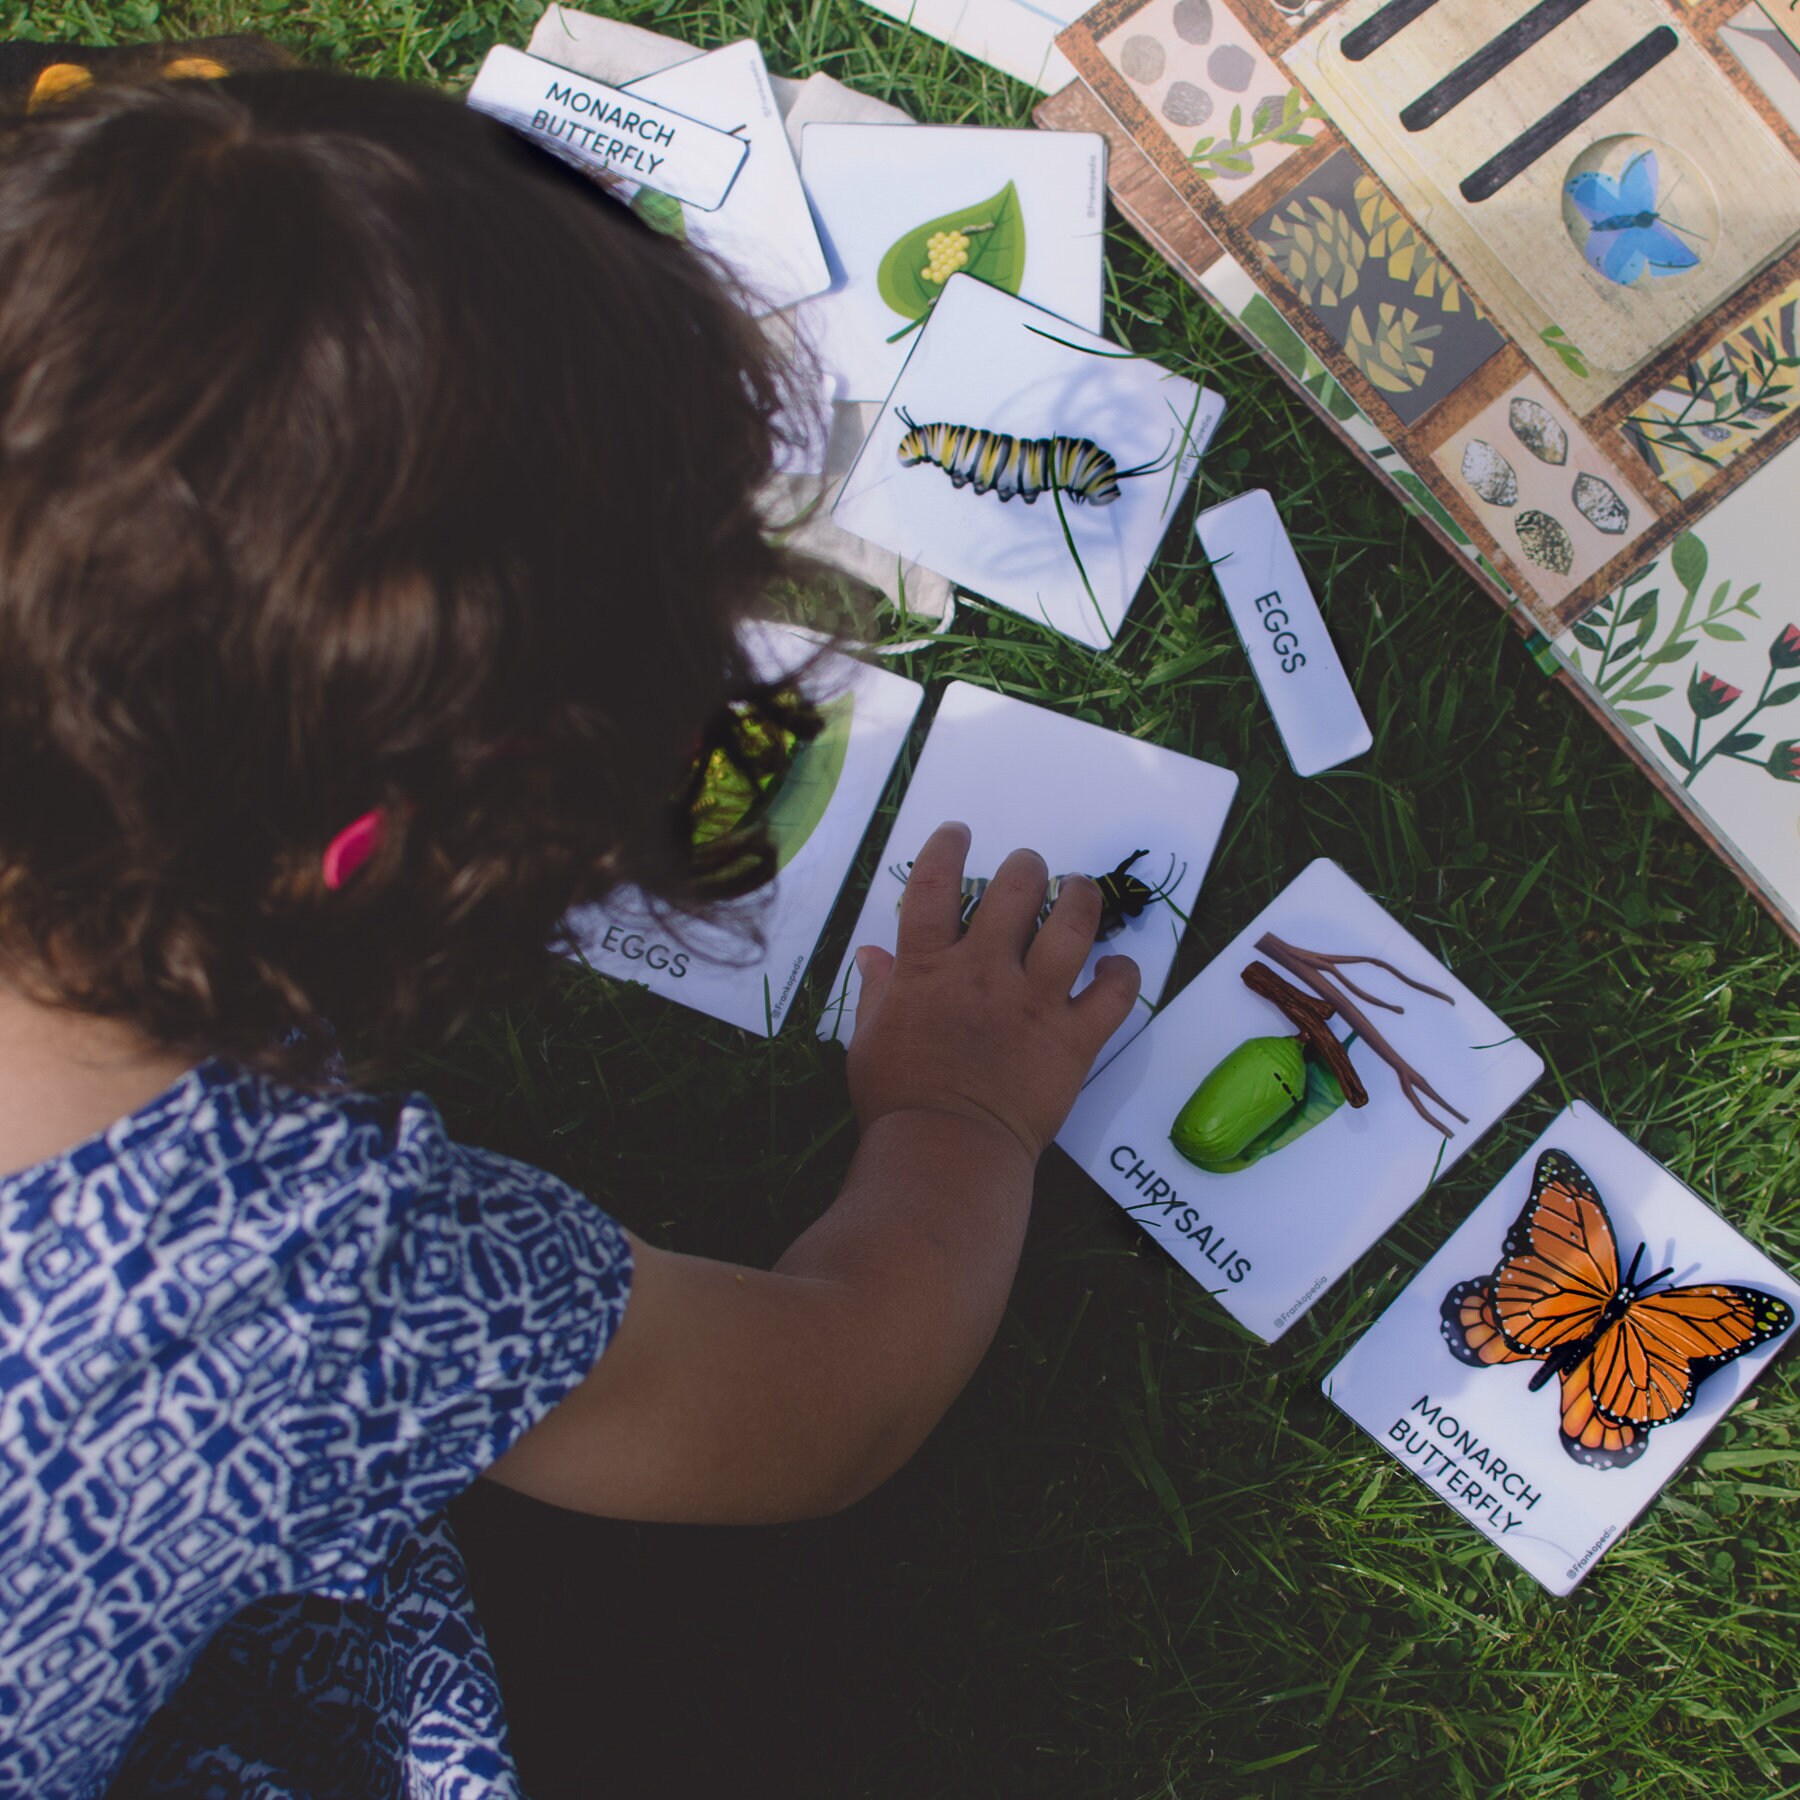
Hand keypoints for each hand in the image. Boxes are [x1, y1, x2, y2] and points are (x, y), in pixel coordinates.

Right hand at [847, 821, 1140, 1161]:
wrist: (945, 1154)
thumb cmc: (897, 1101)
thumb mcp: (867, 1040)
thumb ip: (877, 991)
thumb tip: (871, 953)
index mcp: (927, 968)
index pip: (934, 886)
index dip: (946, 848)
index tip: (959, 833)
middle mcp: (984, 971)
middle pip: (1015, 890)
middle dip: (1026, 867)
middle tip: (1030, 870)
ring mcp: (1034, 1002)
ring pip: (1072, 925)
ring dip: (1080, 897)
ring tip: (1079, 890)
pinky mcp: (1073, 1039)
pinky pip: (1113, 994)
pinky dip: (1121, 975)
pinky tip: (1115, 968)